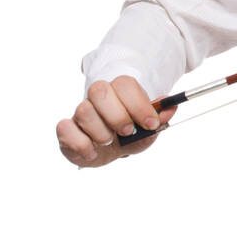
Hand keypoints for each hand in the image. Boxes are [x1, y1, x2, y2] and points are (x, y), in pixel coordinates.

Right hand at [56, 75, 175, 167]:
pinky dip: (81, 143)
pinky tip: (92, 152)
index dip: (139, 104)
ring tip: (108, 142)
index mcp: (119, 92)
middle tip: (127, 132)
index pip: (125, 84)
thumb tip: (171, 108)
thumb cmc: (128, 137)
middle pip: (100, 90)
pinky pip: (65, 128)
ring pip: (84, 110)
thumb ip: (159, 119)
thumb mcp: (147, 130)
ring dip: (100, 131)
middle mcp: (97, 98)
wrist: (107, 152)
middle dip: (117, 115)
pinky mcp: (66, 129)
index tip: (150, 124)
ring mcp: (80, 112)